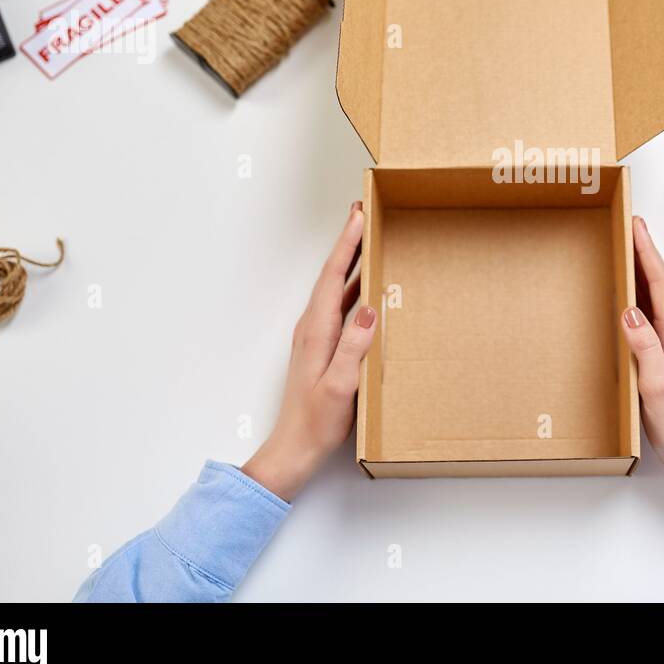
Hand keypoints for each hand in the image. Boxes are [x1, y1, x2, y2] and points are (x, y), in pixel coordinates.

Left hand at [242, 203, 377, 500]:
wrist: (295, 448)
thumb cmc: (316, 422)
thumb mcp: (340, 385)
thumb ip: (353, 346)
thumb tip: (368, 307)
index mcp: (316, 331)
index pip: (331, 276)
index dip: (346, 244)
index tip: (359, 216)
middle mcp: (312, 328)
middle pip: (331, 275)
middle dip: (348, 243)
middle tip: (364, 215)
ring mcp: (316, 337)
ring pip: (335, 289)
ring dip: (350, 263)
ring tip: (368, 242)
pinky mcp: (322, 348)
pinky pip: (338, 307)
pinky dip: (352, 289)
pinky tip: (366, 290)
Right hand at [621, 216, 663, 507]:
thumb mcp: (657, 388)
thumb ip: (645, 349)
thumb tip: (630, 312)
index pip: (661, 285)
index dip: (648, 253)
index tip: (636, 226)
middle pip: (661, 285)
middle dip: (646, 253)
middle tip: (630, 226)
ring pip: (657, 299)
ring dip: (643, 272)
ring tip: (628, 252)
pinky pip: (653, 317)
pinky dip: (641, 297)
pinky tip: (629, 300)